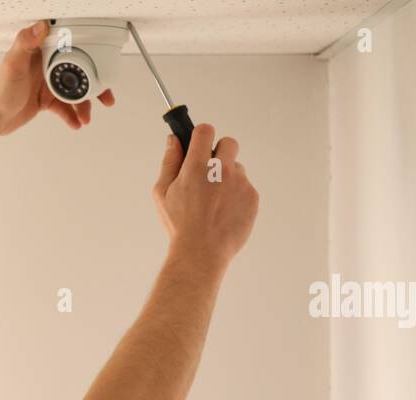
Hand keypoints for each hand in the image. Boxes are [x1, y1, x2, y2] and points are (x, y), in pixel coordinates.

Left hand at [0, 19, 115, 135]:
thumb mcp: (13, 62)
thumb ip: (25, 42)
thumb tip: (42, 26)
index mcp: (42, 53)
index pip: (71, 49)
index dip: (90, 55)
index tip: (104, 63)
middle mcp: (47, 67)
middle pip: (78, 73)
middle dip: (94, 86)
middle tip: (106, 97)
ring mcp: (47, 84)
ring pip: (73, 93)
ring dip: (83, 106)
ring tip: (86, 118)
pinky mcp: (45, 100)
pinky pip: (64, 108)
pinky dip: (71, 116)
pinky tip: (76, 124)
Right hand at [152, 124, 258, 267]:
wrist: (201, 252)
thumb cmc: (179, 225)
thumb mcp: (162, 192)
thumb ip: (169, 162)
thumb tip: (173, 140)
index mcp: (196, 166)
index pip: (205, 131)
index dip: (201, 136)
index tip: (199, 145)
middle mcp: (221, 170)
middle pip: (228, 143)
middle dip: (220, 153)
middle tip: (209, 173)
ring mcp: (239, 183)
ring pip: (237, 168)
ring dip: (228, 178)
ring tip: (215, 202)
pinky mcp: (252, 196)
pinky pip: (245, 187)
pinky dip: (237, 196)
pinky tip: (224, 212)